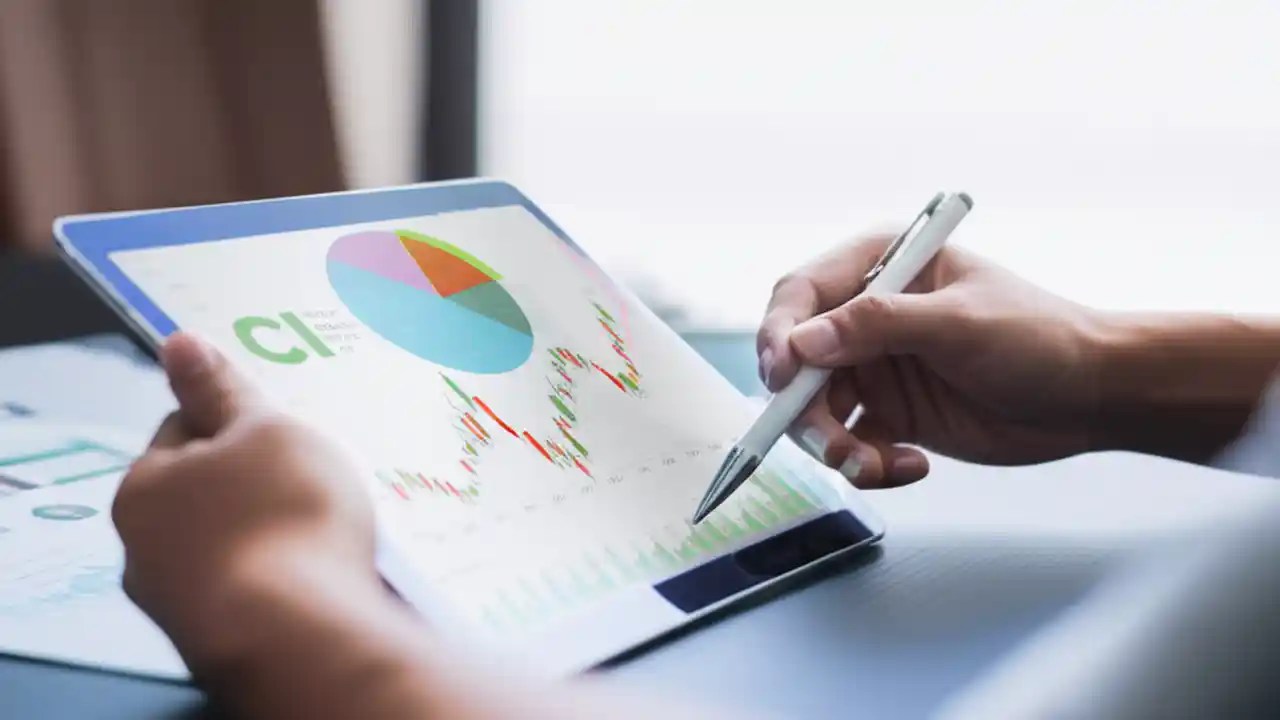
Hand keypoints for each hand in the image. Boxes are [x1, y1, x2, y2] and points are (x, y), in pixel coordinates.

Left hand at [113, 333, 377, 670]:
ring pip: (239, 543)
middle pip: (209, 492)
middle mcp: (148, 551)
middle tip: (315, 467)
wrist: (305, 639)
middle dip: (259, 479)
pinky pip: (263, 587)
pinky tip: (329, 567)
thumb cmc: (283, 520)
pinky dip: (290, 574)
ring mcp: (186, 603)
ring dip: (277, 529)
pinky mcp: (228, 641)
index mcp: (143, 490)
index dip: (236, 419)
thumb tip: (178, 343)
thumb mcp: (265, 430)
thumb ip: (222, 390)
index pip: (183, 430)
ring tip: (335, 520)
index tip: (281, 424)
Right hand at [759, 234, 1105, 487]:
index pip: (802, 294)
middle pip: (798, 361)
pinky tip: (911, 466)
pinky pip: (849, 444)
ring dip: (834, 446)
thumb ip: (878, 325)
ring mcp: (875, 367)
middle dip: (805, 408)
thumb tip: (803, 342)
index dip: (780, 334)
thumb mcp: (959, 323)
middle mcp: (867, 316)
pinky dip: (866, 464)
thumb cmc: (1039, 338)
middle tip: (833, 445)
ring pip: (816, 410)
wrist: (1092, 397)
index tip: (782, 376)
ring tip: (873, 465)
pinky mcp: (890, 414)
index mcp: (882, 266)